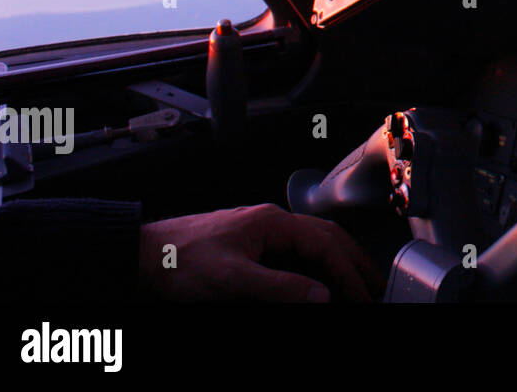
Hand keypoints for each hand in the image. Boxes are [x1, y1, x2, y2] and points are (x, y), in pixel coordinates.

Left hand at [138, 203, 383, 301]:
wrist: (142, 254)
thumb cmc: (180, 260)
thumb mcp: (231, 279)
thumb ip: (278, 286)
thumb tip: (321, 296)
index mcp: (273, 222)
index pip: (326, 244)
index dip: (348, 272)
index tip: (362, 296)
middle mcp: (272, 221)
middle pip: (328, 236)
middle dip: (354, 261)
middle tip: (374, 286)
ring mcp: (262, 230)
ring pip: (314, 240)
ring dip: (338, 260)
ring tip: (355, 282)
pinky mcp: (251, 242)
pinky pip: (297, 248)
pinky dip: (317, 262)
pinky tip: (319, 277)